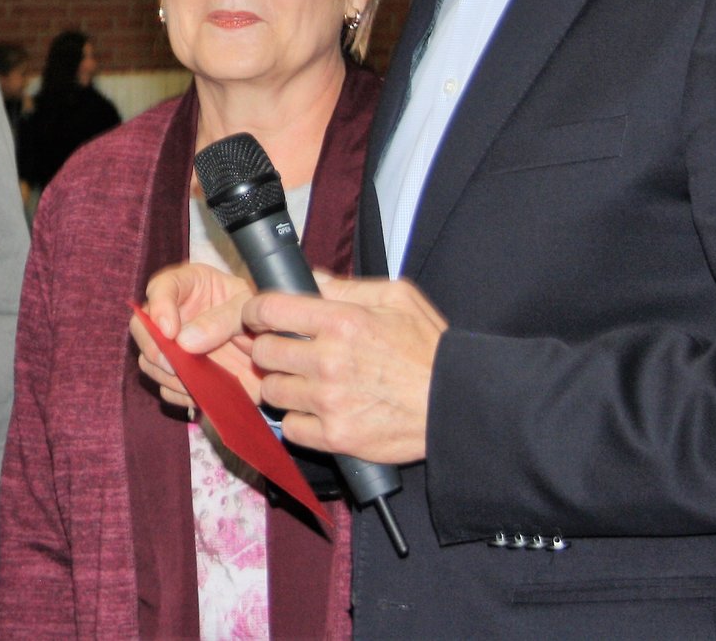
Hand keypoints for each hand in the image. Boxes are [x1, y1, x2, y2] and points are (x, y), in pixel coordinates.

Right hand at [129, 261, 258, 410]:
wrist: (276, 347)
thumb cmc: (259, 314)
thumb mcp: (248, 306)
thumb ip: (222, 319)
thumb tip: (185, 342)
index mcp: (187, 286)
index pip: (161, 288)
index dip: (159, 309)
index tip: (170, 331)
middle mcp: (172, 316)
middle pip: (141, 327)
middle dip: (153, 347)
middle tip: (173, 364)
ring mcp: (173, 348)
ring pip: (149, 361)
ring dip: (167, 375)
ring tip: (192, 382)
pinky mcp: (181, 374)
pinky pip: (167, 389)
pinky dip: (179, 395)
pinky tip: (199, 394)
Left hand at [243, 273, 446, 465]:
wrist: (459, 405)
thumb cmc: (430, 350)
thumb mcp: (397, 298)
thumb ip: (348, 286)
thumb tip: (310, 279)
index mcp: (341, 321)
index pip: (268, 309)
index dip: (256, 312)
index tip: (260, 318)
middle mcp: (329, 360)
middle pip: (263, 351)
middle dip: (271, 349)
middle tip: (290, 353)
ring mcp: (329, 401)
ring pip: (271, 391)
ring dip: (284, 386)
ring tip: (308, 384)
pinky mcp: (335, 436)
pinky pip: (289, 428)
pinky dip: (300, 422)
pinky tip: (319, 412)